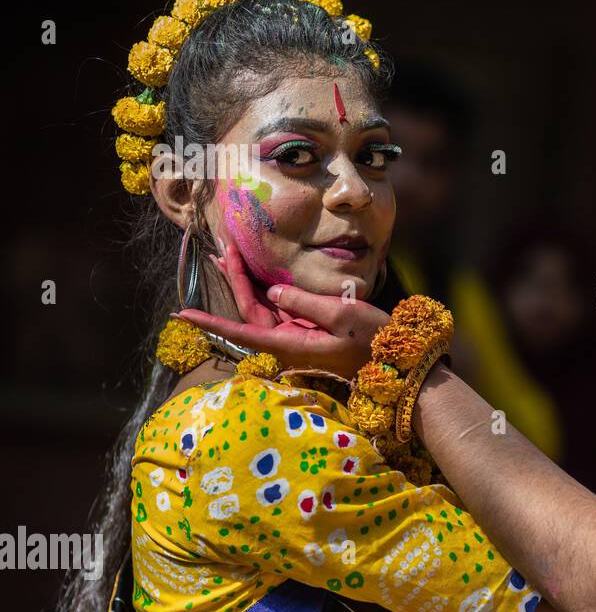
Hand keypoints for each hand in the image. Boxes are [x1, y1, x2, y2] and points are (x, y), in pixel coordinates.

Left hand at [175, 242, 388, 376]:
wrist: (397, 363)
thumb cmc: (373, 340)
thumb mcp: (341, 315)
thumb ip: (302, 301)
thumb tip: (271, 290)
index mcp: (289, 344)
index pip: (241, 331)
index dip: (210, 322)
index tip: (182, 315)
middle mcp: (286, 342)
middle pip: (249, 310)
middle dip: (233, 279)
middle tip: (219, 249)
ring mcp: (296, 336)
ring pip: (261, 308)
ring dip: (246, 282)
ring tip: (229, 254)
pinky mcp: (307, 331)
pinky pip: (279, 309)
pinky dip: (266, 289)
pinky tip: (258, 272)